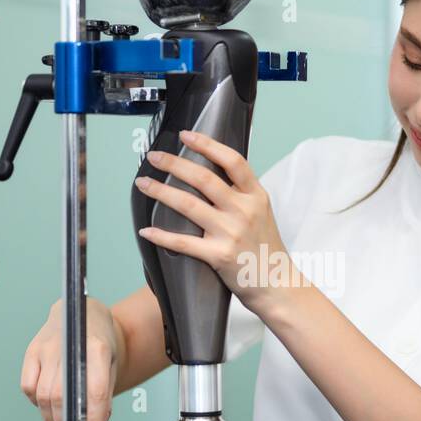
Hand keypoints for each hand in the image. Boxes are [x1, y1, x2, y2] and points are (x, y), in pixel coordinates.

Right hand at [20, 297, 119, 420]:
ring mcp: (45, 347)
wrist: (84, 314)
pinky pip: (28, 387)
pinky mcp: (31, 351)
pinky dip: (37, 403)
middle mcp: (67, 346)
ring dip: (52, 420)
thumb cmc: (100, 341)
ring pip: (43, 395)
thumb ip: (104, 397)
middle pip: (62, 397)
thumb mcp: (112, 366)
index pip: (93, 392)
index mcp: (96, 347)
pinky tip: (48, 406)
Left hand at [134, 129, 297, 316]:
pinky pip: (183, 242)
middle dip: (174, 164)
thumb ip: (241, 192)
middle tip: (154, 156)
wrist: (277, 284)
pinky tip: (147, 230)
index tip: (185, 136)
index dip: (207, 145)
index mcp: (255, 196)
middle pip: (204, 179)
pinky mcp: (219, 256)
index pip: (232, 161)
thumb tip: (211, 171)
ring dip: (161, 192)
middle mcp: (244, 211)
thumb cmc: (265, 248)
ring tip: (143, 184)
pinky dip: (162, 236)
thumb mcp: (262, 212)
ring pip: (188, 205)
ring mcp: (231, 233)